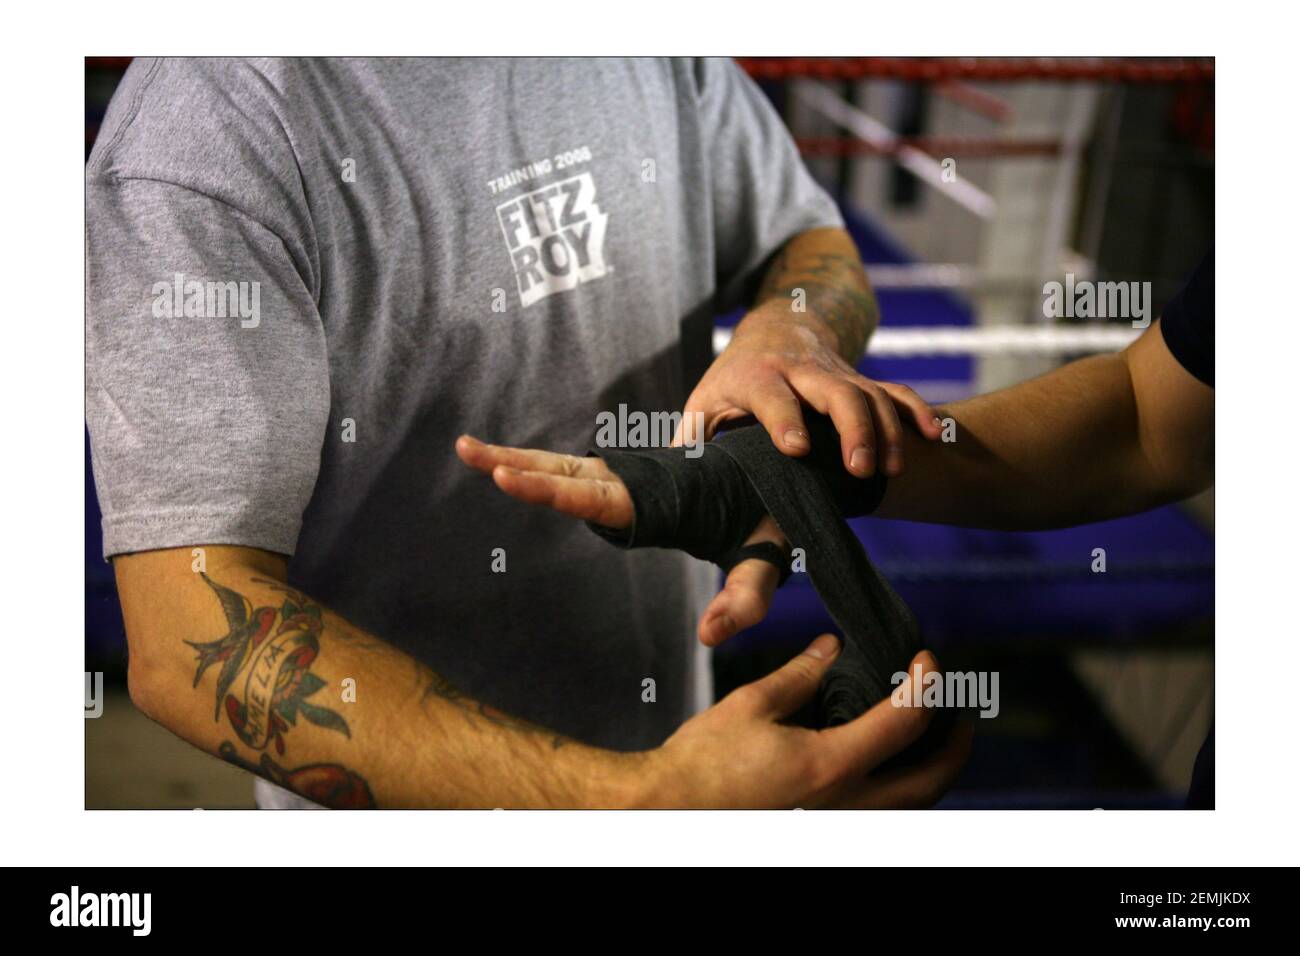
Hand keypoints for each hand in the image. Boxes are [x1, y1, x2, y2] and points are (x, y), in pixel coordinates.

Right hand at [455, 434, 782, 645]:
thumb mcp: (768, 556)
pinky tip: (507, 467)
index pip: (597, 495)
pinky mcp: (626, 486)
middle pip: (565, 473)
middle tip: (465, 449)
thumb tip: (709, 637)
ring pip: (563, 469)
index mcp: (657, 500)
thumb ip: (745, 597)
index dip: (550, 488)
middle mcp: (635, 486)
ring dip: (516, 460)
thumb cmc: (769, 514)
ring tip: (467, 449)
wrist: (776, 475)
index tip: (509, 475)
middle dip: (516, 463)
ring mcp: (627, 483)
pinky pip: (576, 476)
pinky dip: (539, 470)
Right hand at [641, 637, 971, 807]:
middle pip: (931, 780)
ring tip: (930, 737)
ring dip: (932, 770)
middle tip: (957, 711)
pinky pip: (882, 813)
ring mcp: (837, 825)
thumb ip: (799, 675)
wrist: (669, 810)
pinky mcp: (823, 831)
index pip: (905, 722)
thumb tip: (829, 649)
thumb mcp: (752, 705)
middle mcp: (846, 806)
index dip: (926, 685)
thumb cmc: (702, 764)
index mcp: (830, 767)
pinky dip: (901, 789)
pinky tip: (887, 766)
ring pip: (912, 805)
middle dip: (955, 742)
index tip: (928, 661)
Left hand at [679, 305, 942, 476]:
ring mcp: (838, 375)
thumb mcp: (705, 403)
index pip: (774, 397)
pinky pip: (895, 392)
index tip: (796, 449)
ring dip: (886, 430)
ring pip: (870, 394)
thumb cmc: (734, 379)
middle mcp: (803, 372)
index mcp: (758, 378)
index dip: (785, 420)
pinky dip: (916, 411)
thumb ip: (692, 441)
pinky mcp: (861, 380)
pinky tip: (933, 436)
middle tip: (859, 468)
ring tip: (890, 470)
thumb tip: (674, 486)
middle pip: (835, 392)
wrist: (777, 327)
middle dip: (851, 428)